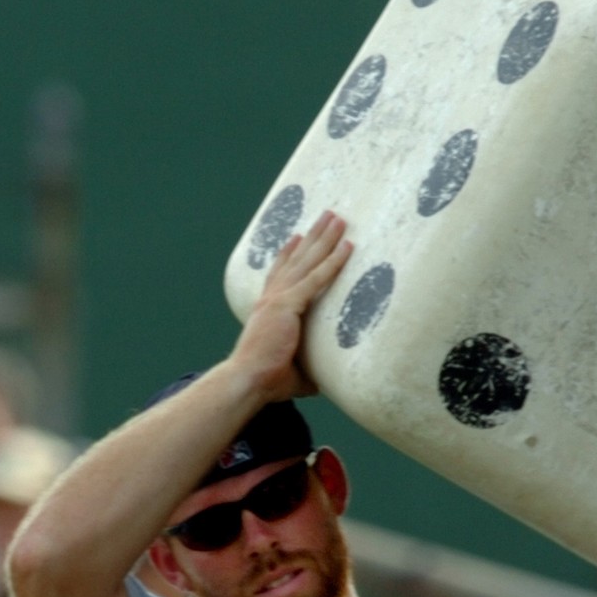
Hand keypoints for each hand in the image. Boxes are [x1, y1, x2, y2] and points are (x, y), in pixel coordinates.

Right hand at [230, 209, 352, 399]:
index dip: (289, 254)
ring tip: (338, 217)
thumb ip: (308, 369)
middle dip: (313, 236)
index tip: (297, 237)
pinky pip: (316, 278)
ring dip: (324, 238)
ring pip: (307, 261)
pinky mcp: (288, 305)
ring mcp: (279, 299)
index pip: (280, 274)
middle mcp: (271, 298)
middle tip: (328, 215)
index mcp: (268, 310)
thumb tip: (323, 380)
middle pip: (296, 259)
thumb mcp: (294, 371)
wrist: (250, 381)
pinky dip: (333, 262)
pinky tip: (347, 247)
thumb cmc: (268, 381)